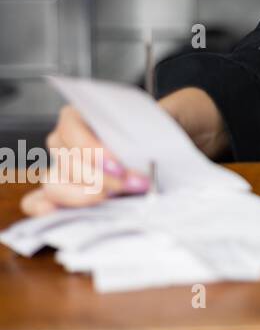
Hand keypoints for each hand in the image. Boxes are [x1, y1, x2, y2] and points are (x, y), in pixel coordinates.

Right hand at [20, 105, 150, 216]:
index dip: (93, 151)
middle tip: (128, 185)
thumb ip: (140, 138)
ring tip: (112, 198)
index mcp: (76, 116)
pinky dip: (45, 209)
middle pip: (66, 162)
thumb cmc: (147, 134)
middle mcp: (61, 141)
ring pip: (53, 184)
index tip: (119, 166)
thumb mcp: (147, 127)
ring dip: (83, 195)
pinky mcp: (56, 191)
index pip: (72, 131)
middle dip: (99, 178)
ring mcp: (56, 167)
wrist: (153, 146)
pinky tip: (59, 213)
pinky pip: (36, 202)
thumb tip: (138, 164)